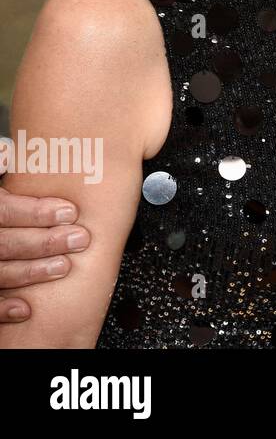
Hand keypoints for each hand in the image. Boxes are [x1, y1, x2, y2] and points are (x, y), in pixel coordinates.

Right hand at [0, 180, 90, 323]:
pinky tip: (26, 308)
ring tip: (64, 267)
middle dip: (44, 242)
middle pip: (3, 242)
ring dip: (32, 272)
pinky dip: (3, 307)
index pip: (3, 210)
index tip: (70, 211)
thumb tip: (6, 153)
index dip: (35, 212)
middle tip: (80, 238)